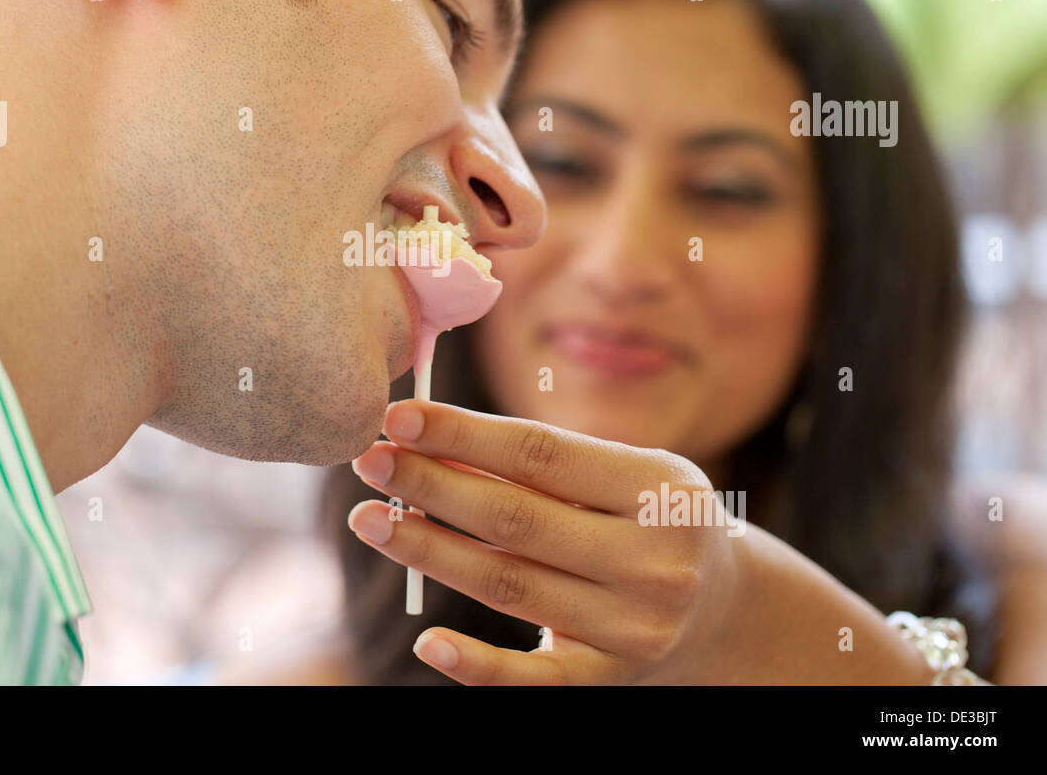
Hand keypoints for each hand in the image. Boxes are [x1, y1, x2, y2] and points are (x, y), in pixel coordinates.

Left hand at [347, 399, 744, 684]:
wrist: (725, 608)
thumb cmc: (649, 517)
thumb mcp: (624, 474)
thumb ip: (543, 461)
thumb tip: (432, 443)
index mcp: (656, 487)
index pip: (540, 452)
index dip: (462, 432)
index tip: (399, 416)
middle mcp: (651, 558)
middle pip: (515, 517)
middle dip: (431, 485)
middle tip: (368, 460)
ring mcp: (632, 624)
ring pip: (508, 585)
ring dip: (429, 551)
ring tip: (370, 521)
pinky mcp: (609, 678)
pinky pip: (534, 677)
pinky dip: (478, 664)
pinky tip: (429, 640)